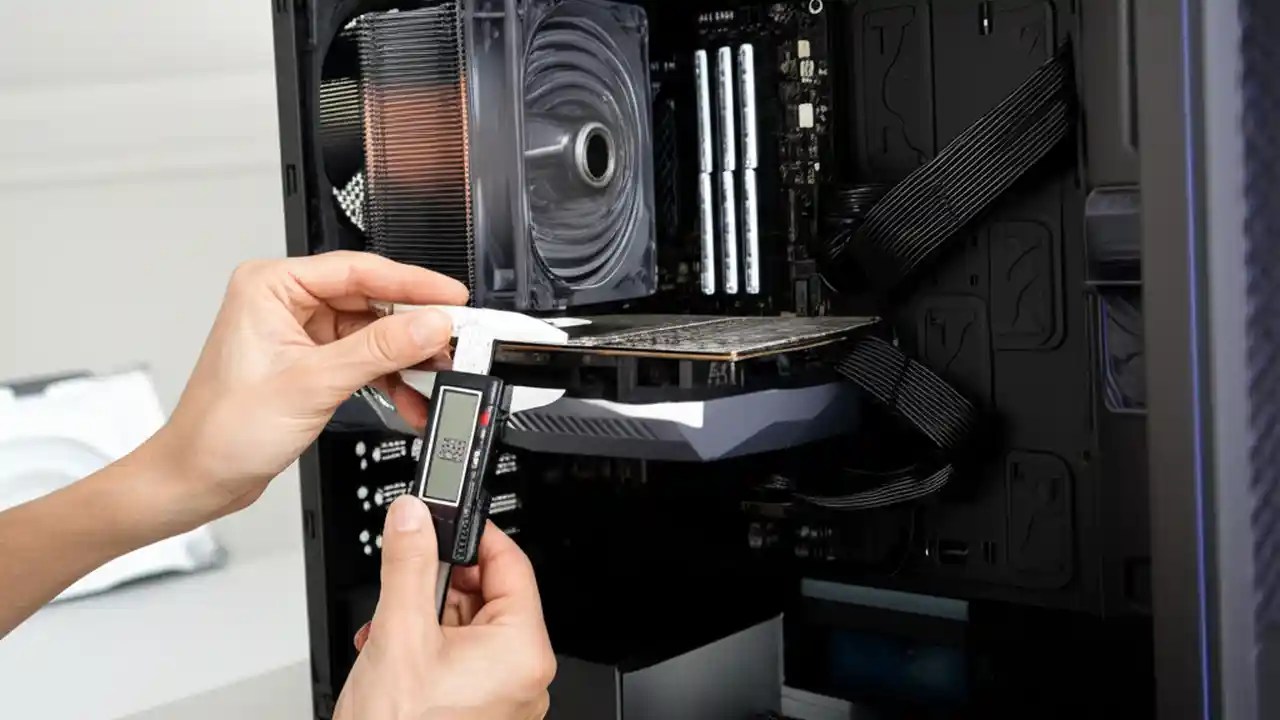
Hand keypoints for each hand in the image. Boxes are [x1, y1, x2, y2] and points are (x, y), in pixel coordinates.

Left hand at [152, 251, 467, 530]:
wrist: (198, 479)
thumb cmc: (223, 430)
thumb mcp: (312, 383)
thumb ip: (378, 351)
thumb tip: (429, 325)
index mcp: (271, 286)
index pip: (358, 270)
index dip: (412, 284)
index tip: (451, 297)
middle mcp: (285, 302)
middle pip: (371, 300)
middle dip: (414, 326)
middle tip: (454, 340)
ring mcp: (299, 333)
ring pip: (373, 332)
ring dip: (405, 358)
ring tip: (435, 376)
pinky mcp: (311, 362)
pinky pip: (364, 359)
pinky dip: (389, 378)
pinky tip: (409, 397)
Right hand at [337, 497, 555, 719]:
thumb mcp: (399, 633)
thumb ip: (408, 564)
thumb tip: (414, 517)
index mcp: (523, 651)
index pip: (512, 565)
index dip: (476, 536)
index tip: (447, 519)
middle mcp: (524, 677)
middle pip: (488, 597)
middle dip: (439, 585)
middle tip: (405, 580)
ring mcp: (504, 699)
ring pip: (471, 629)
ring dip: (426, 618)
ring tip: (389, 628)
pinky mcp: (481, 713)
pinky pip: (464, 662)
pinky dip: (429, 649)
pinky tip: (393, 653)